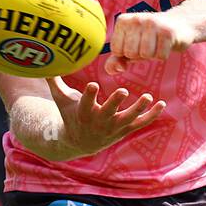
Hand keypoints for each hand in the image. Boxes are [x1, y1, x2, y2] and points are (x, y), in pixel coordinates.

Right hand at [45, 76, 165, 158]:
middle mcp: (99, 122)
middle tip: (122, 91)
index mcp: (83, 113)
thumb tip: (44, 63)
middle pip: (108, 112)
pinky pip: (140, 123)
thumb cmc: (69, 115)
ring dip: (138, 109)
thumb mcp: (60, 100)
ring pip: (128, 118)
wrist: (79, 142)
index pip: (86, 103)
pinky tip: (161, 104)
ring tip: (147, 97)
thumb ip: (54, 81)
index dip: (89, 95)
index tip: (93, 85)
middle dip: (114, 103)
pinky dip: (151, 115)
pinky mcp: (124, 130)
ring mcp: (114, 127)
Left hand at [103, 11, 194, 75]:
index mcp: (122, 21)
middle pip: (131, 53)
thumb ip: (116, 60)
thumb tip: (112, 70)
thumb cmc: (149, 39)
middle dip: (140, 54)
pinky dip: (163, 55)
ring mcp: (152, 24)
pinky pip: (160, 56)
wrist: (179, 24)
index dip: (126, 53)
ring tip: (156, 44)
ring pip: (145, 55)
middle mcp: (136, 19)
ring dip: (152, 55)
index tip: (136, 43)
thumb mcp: (130, 47)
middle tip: (148, 43)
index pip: (116, 50)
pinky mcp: (168, 32)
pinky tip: (166, 44)